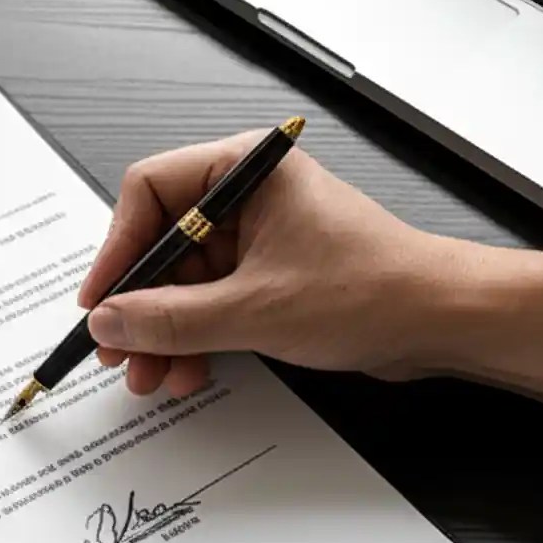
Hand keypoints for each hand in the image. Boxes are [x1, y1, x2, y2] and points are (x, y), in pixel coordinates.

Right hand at [79, 129, 451, 397]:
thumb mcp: (254, 309)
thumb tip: (110, 320)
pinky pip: (211, 300)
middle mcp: (247, 193)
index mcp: (245, 167)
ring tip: (152, 375)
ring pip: (184, 279)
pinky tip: (187, 369)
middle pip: (163, 241)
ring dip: (165, 330)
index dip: (117, 248)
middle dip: (140, 303)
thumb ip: (171, 318)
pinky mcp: (269, 272)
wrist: (442, 321)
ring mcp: (258, 234)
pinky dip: (195, 335)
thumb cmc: (373, 289)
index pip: (150, 191)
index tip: (99, 299)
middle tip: (119, 348)